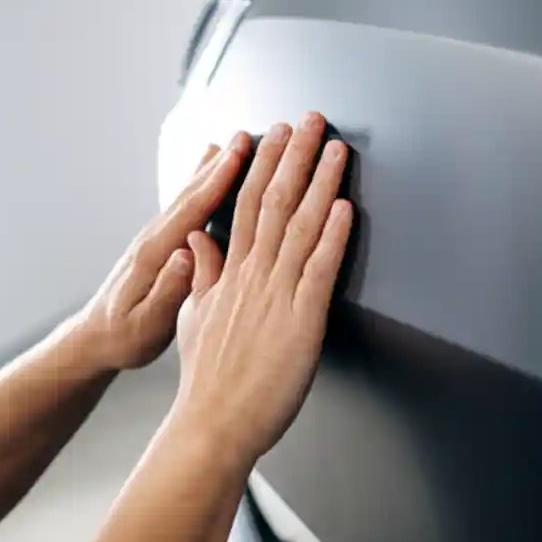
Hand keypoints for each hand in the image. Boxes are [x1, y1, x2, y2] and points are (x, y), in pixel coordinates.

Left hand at [74, 132, 253, 371]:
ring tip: (232, 144)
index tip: (240, 153)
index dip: (218, 180)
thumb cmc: (123, 338)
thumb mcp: (146, 325)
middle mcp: (155, 238)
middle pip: (192, 193)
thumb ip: (167, 289)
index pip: (193, 210)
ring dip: (211, 168)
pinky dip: (200, 184)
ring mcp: (156, 237)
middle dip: (220, 164)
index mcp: (155, 255)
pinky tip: (208, 173)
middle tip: (247, 136)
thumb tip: (185, 255)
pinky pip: (186, 206)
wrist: (94, 339)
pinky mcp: (160, 243)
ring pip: (188, 195)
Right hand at [174, 112, 352, 463]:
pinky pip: (320, 269)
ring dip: (321, 182)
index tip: (274, 133)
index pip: (246, 204)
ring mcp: (276, 295)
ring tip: (335, 147)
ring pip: (300, 226)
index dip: (264, 164)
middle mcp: (252, 275)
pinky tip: (345, 206)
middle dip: (294, 156)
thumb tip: (199, 241)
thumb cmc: (208, 378)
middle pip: (275, 201)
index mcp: (229, 272)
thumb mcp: (195, 317)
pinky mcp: (301, 321)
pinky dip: (334, 236)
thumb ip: (203, 274)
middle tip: (310, 119)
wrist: (212, 423)